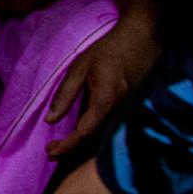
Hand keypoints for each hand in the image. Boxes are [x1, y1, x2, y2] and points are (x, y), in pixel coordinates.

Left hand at [45, 17, 158, 158]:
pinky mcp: (133, 110)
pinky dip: (95, 135)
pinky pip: (113, 128)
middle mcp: (122, 110)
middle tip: (51, 153)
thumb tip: (50, 120)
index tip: (50, 151)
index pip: (85, 131)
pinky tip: (81, 135)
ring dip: (83, 145)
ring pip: (105, 136)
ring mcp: (130, 112)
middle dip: (73, 149)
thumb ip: (65, 94)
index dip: (67, 145)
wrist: (142, 40)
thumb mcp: (79, 68)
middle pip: (96, 139)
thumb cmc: (108, 51)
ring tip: (61, 147)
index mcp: (107, 99)